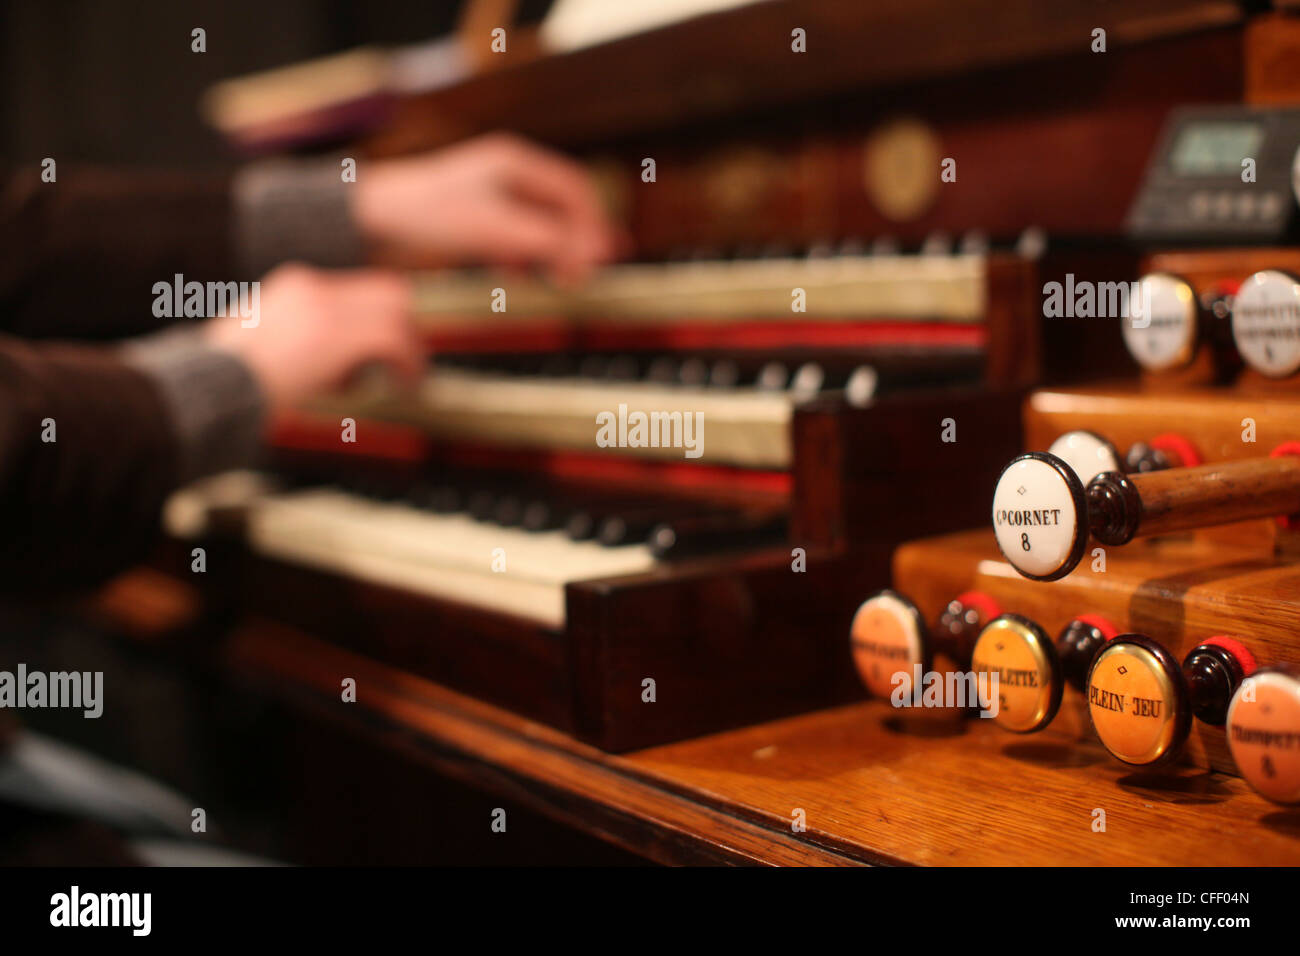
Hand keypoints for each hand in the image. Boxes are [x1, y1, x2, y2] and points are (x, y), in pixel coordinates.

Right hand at [203, 264, 422, 407]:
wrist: (210, 385)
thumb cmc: (224, 377)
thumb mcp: (256, 343)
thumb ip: (289, 339)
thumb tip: (321, 364)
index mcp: (296, 286)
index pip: (358, 288)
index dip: (378, 316)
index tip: (383, 346)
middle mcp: (315, 288)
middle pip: (387, 291)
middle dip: (402, 325)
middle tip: (406, 360)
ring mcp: (327, 309)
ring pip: (397, 313)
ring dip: (408, 347)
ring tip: (409, 377)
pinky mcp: (338, 336)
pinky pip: (395, 340)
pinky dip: (408, 363)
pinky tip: (407, 384)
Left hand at [352, 133, 620, 282]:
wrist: (371, 220)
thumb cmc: (427, 216)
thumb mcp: (495, 230)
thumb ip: (548, 241)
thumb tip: (598, 253)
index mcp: (516, 163)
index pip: (575, 191)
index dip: (594, 226)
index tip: (603, 260)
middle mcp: (508, 173)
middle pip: (562, 208)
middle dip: (576, 242)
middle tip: (583, 276)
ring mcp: (492, 195)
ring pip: (540, 224)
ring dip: (552, 252)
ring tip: (558, 280)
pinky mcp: (476, 218)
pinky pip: (514, 236)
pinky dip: (524, 257)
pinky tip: (517, 275)